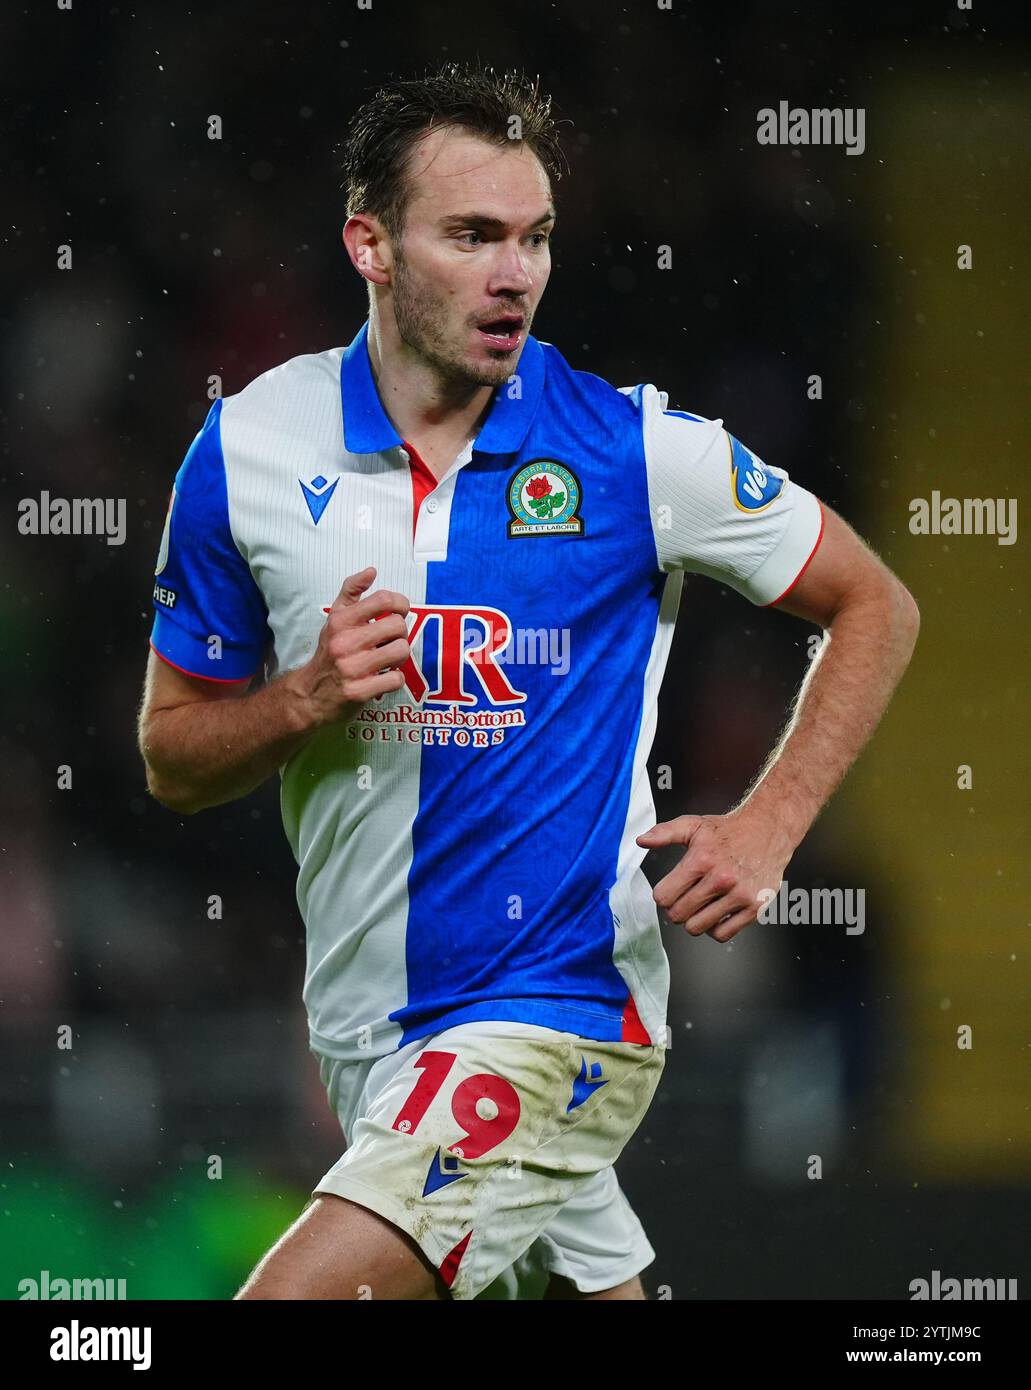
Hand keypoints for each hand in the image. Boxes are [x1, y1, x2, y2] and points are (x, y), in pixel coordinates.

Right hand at [292, 566, 411, 727]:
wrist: (309, 695)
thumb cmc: (329, 653)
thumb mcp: (335, 618)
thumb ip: (351, 591)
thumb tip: (371, 570)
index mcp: (341, 621)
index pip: (383, 600)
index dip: (401, 604)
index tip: (400, 612)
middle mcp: (345, 642)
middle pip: (398, 626)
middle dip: (400, 634)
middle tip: (390, 641)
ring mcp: (352, 668)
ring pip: (401, 651)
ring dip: (399, 657)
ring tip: (387, 660)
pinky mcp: (359, 692)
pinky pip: (396, 679)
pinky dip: (394, 680)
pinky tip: (382, 678)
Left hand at [635, 809, 795, 941]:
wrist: (768, 830)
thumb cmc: (728, 831)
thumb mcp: (694, 825)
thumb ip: (664, 833)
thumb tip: (641, 841)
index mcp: (702, 860)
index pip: (664, 896)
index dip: (663, 895)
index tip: (670, 890)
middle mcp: (721, 879)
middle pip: (678, 915)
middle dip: (676, 909)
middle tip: (685, 898)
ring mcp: (740, 895)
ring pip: (698, 928)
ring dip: (694, 920)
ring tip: (701, 906)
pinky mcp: (755, 907)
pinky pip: (723, 935)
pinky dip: (715, 929)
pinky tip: (716, 913)